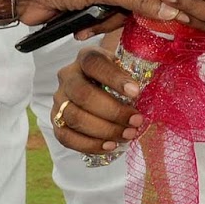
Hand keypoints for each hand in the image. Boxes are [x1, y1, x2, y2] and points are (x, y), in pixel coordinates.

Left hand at [13, 0, 180, 27]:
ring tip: (91, 21)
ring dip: (109, 22)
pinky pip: (110, 20)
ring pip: (128, 12)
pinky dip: (97, 26)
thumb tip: (174, 9)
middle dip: (131, 12)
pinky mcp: (95, 4)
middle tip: (121, 16)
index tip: (178, 5)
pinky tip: (82, 28)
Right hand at [51, 36, 144, 154]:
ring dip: (104, 130)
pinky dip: (90, 145)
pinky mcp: (57, 120)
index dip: (114, 78)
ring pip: (74, 117)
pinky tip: (110, 145)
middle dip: (113, 111)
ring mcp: (60, 99)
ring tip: (128, 134)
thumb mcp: (126, 67)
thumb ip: (135, 72)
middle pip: (83, 94)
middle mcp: (68, 76)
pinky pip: (66, 137)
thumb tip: (147, 92)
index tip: (136, 92)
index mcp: (86, 57)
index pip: (94, 63)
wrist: (99, 86)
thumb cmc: (118, 78)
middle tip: (136, 121)